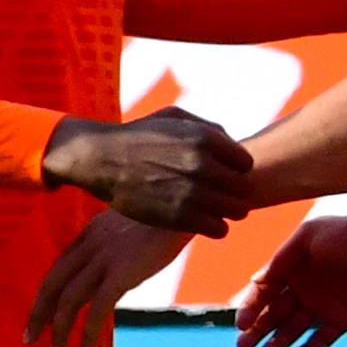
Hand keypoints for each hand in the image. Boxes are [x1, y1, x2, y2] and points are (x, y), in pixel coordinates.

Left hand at [27, 209, 190, 346]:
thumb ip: (117, 244)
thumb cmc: (167, 217)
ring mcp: (105, 259)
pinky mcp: (122, 273)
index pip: (59, 269)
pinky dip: (88, 333)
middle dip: (38, 313)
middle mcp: (91, 245)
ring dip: (59, 330)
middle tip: (29, 339)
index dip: (46, 295)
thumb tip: (116, 268)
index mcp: (90, 233)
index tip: (39, 315)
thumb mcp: (132, 225)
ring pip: (69, 300)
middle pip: (53, 284)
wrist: (186, 206)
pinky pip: (97, 309)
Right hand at [42, 107, 253, 234]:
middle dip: (234, 192)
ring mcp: (193, 192)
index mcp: (205, 138)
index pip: (246, 163)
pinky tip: (201, 220)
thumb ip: (209, 129)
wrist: (100, 159)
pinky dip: (214, 227)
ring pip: (236, 211)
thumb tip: (234, 148)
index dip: (236, 169)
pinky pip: (219, 229)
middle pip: (244, 188)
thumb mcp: (174, 118)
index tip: (222, 174)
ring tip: (211, 208)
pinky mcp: (180, 217)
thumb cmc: (138, 136)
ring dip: (227, 211)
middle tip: (218, 194)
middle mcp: (203, 164)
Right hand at [234, 212, 346, 346]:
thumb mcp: (309, 237)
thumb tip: (256, 282)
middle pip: (274, 313)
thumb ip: (282, 259)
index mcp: (293, 266)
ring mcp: (324, 305)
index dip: (251, 307)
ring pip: (294, 329)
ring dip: (278, 342)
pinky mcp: (344, 319)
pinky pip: (321, 340)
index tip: (242, 323)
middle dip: (258, 330)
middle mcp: (305, 287)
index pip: (264, 291)